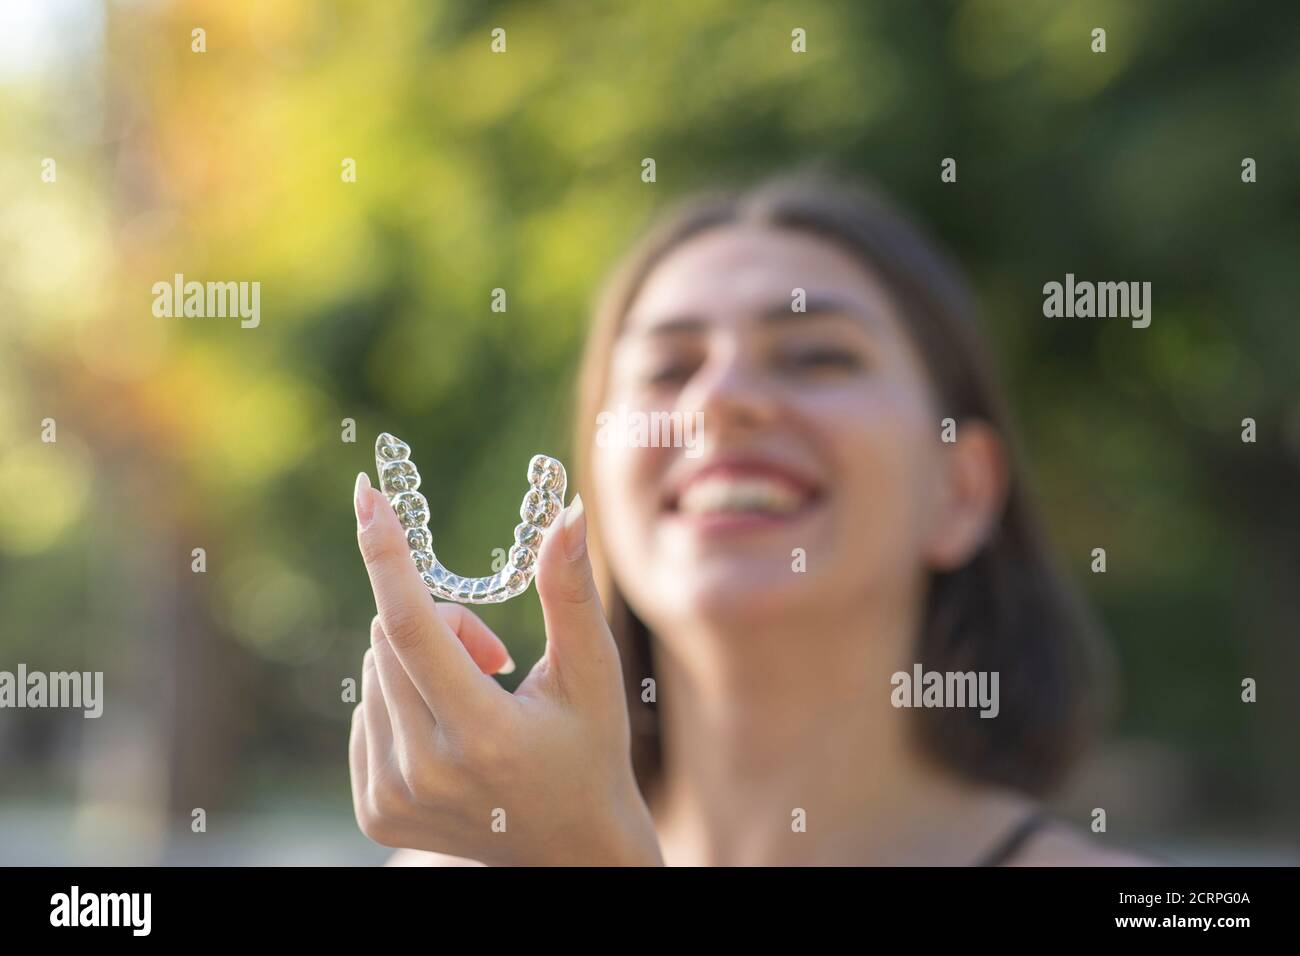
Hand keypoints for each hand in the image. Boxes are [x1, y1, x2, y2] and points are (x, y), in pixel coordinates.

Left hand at [348, 472, 663, 865]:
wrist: (573, 849)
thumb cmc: (591, 749)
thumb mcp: (591, 670)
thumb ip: (571, 589)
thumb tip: (568, 511)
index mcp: (484, 734)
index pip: (413, 627)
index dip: (387, 554)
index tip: (366, 494)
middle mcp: (427, 771)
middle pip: (392, 638)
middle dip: (441, 621)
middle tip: (494, 654)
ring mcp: (393, 797)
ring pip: (375, 670)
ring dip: (420, 661)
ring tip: (479, 699)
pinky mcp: (374, 810)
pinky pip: (365, 710)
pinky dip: (401, 699)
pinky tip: (450, 733)